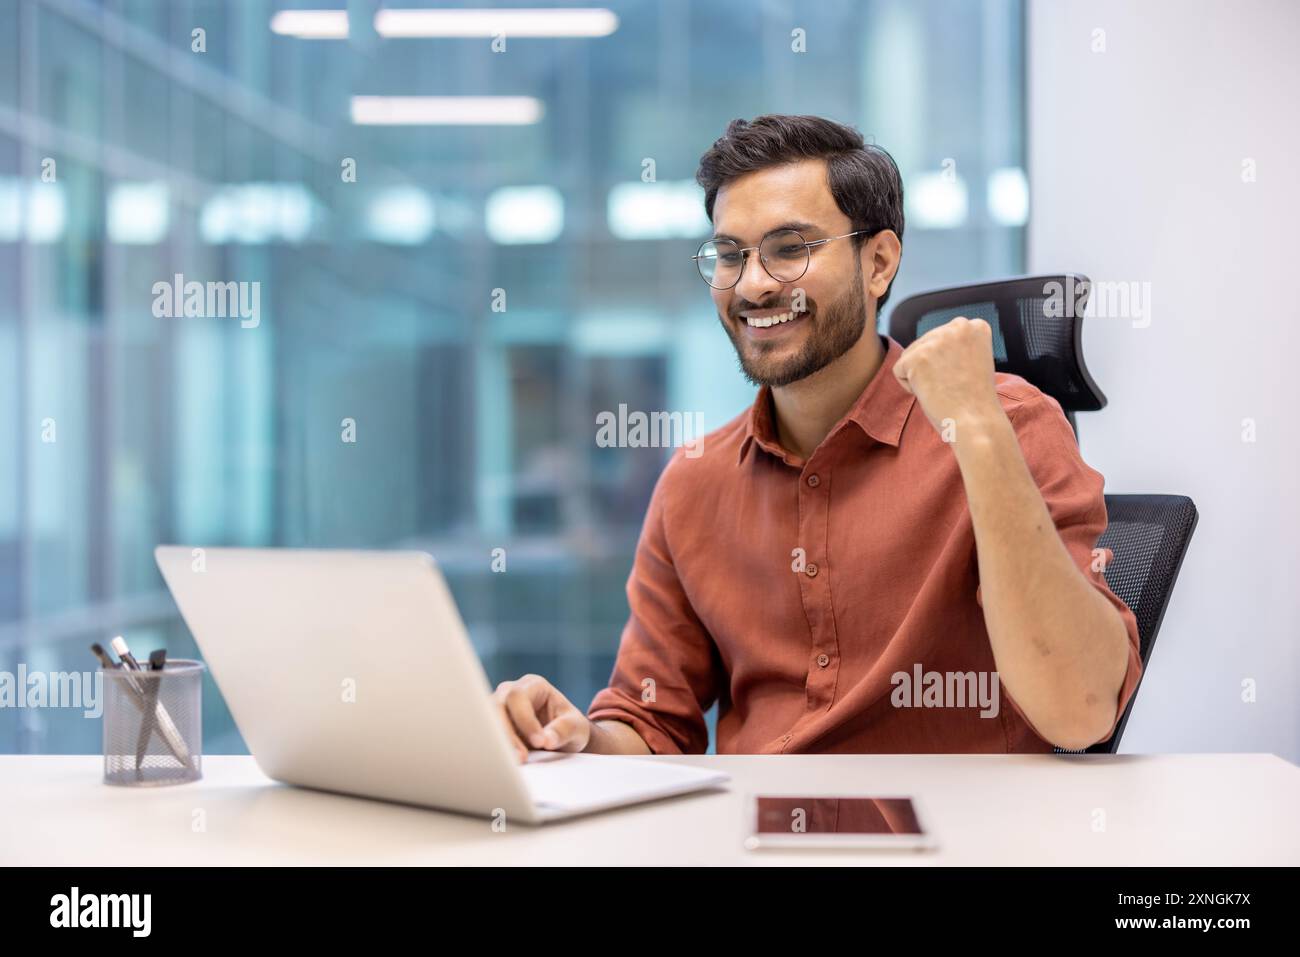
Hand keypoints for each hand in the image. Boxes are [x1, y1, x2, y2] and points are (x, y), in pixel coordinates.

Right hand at [492, 674, 591, 762]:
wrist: (563, 739)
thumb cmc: (569, 726)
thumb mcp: (577, 727)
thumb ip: (564, 730)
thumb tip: (547, 740)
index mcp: (533, 685)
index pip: (518, 697)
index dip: (525, 720)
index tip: (539, 742)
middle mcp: (511, 692)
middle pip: (497, 706)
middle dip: (508, 734)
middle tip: (522, 757)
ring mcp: (499, 709)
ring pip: (487, 721)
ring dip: (498, 743)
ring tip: (514, 762)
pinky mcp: (493, 727)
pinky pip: (486, 736)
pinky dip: (493, 749)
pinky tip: (504, 763)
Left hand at [892, 316, 1004, 437]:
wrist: (975, 422)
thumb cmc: (974, 400)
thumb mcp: (973, 361)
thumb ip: (956, 347)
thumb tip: (930, 348)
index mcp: (975, 326)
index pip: (944, 339)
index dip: (950, 363)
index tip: (965, 376)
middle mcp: (958, 325)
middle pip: (925, 345)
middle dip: (933, 369)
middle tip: (953, 385)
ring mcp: (936, 339)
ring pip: (911, 356)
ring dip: (921, 376)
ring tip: (944, 389)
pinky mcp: (916, 357)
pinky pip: (899, 371)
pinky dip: (910, 387)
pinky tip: (932, 393)